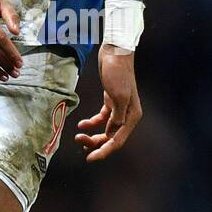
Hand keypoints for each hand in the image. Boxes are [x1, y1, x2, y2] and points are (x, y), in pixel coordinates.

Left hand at [74, 45, 141, 161]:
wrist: (114, 52)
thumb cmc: (118, 72)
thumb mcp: (118, 96)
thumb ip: (117, 116)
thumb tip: (112, 132)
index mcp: (132, 116)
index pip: (118, 140)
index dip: (104, 151)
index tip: (90, 158)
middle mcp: (127, 115)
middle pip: (111, 138)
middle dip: (96, 143)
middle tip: (79, 143)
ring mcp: (119, 109)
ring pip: (105, 130)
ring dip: (92, 135)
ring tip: (79, 137)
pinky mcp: (110, 102)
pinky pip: (101, 119)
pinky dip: (91, 124)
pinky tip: (81, 124)